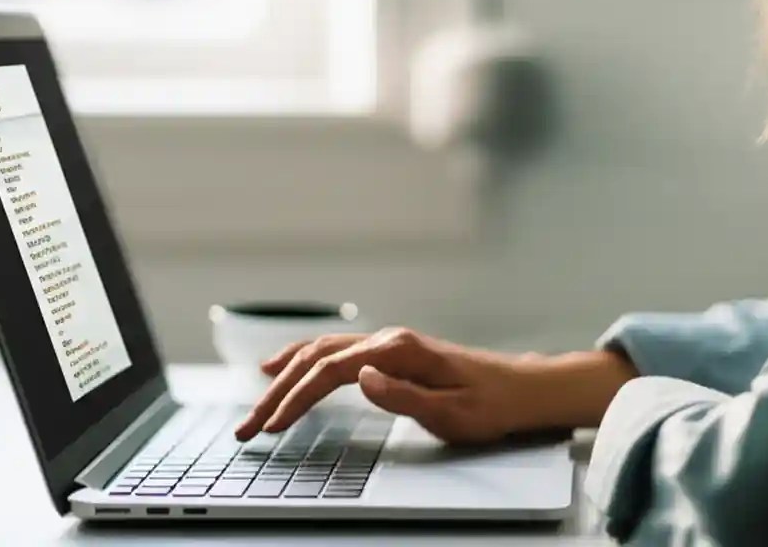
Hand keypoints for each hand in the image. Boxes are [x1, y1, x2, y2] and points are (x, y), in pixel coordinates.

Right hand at [233, 327, 634, 444]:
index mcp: (398, 351)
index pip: (330, 372)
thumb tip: (359, 377)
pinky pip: (333, 351)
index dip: (295, 398)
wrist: (519, 389)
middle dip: (276, 392)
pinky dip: (302, 359)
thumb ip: (402, 395)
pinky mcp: (388, 353)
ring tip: (254, 402)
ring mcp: (386, 343)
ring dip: (283, 377)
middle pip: (315, 359)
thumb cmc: (490, 405)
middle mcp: (387, 340)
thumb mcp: (451, 412)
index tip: (272, 424)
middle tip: (248, 426)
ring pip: (320, 352)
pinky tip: (283, 367)